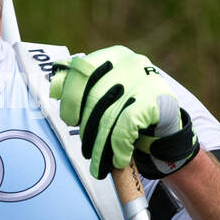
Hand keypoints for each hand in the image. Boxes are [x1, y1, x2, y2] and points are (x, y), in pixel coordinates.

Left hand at [49, 46, 198, 179]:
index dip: (70, 97)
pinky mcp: (156, 99)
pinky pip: (126, 126)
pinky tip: (119, 158)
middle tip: (87, 151)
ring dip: (100, 145)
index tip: (70, 119)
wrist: (166, 126)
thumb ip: (79, 88)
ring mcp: (145, 79)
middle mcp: (129, 62)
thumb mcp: (104, 93)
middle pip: (93, 97)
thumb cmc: (128, 109)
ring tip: (99, 164)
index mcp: (112, 56)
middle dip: (87, 129)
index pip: (80, 70)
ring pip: (108, 115)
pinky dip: (119, 147)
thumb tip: (54, 88)